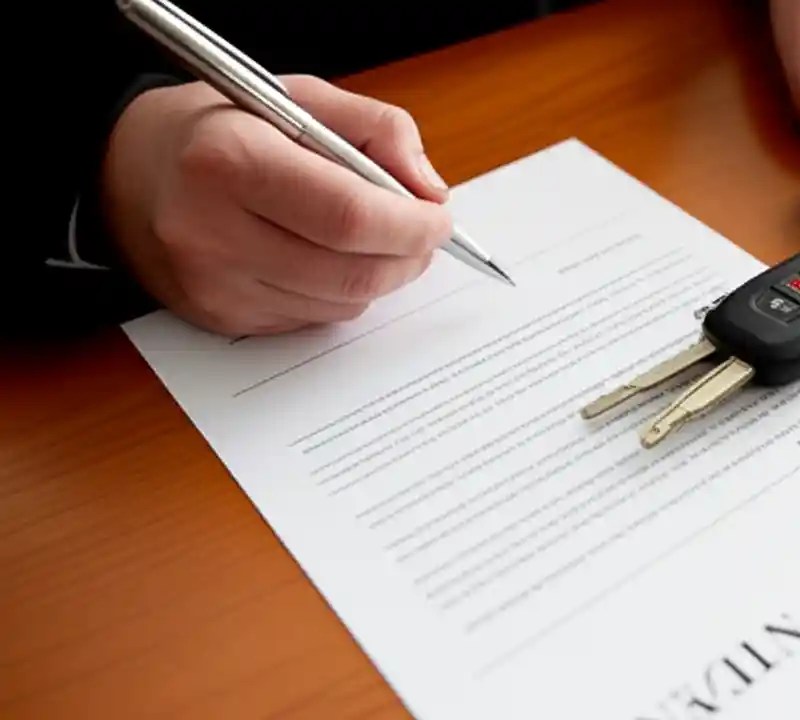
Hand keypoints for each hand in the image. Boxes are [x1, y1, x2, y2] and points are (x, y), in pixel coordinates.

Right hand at [101, 74, 451, 335]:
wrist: (128, 173)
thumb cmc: (223, 129)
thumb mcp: (298, 98)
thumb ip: (378, 130)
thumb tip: (431, 190)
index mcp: (229, 159)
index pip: (347, 215)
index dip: (409, 225)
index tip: (439, 218)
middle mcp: (210, 229)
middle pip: (350, 272)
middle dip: (407, 257)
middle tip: (424, 235)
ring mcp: (212, 283)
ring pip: (339, 304)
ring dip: (379, 278)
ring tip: (379, 241)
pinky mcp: (219, 317)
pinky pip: (311, 320)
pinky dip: (340, 294)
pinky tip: (327, 259)